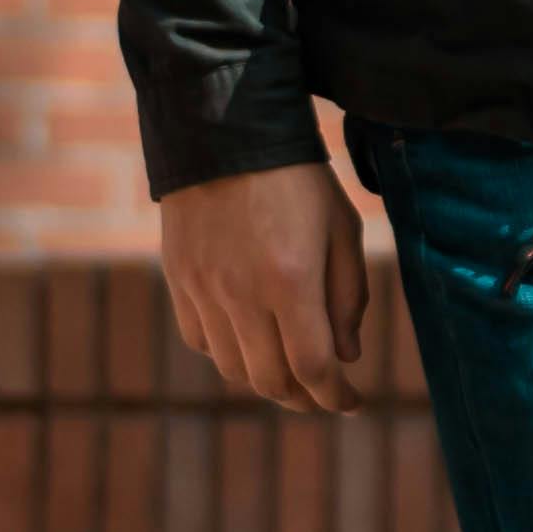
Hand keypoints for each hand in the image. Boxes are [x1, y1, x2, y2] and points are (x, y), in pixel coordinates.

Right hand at [156, 153, 370, 406]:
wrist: (225, 129)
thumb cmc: (297, 178)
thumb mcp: (342, 228)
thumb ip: (348, 296)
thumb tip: (346, 356)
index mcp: (290, 281)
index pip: (312, 369)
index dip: (336, 397)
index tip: (354, 402)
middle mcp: (240, 294)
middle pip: (270, 381)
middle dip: (303, 399)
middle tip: (324, 395)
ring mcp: (203, 290)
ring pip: (232, 368)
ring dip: (265, 380)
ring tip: (290, 372)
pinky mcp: (179, 279)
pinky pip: (200, 340)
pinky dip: (228, 354)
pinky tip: (248, 340)